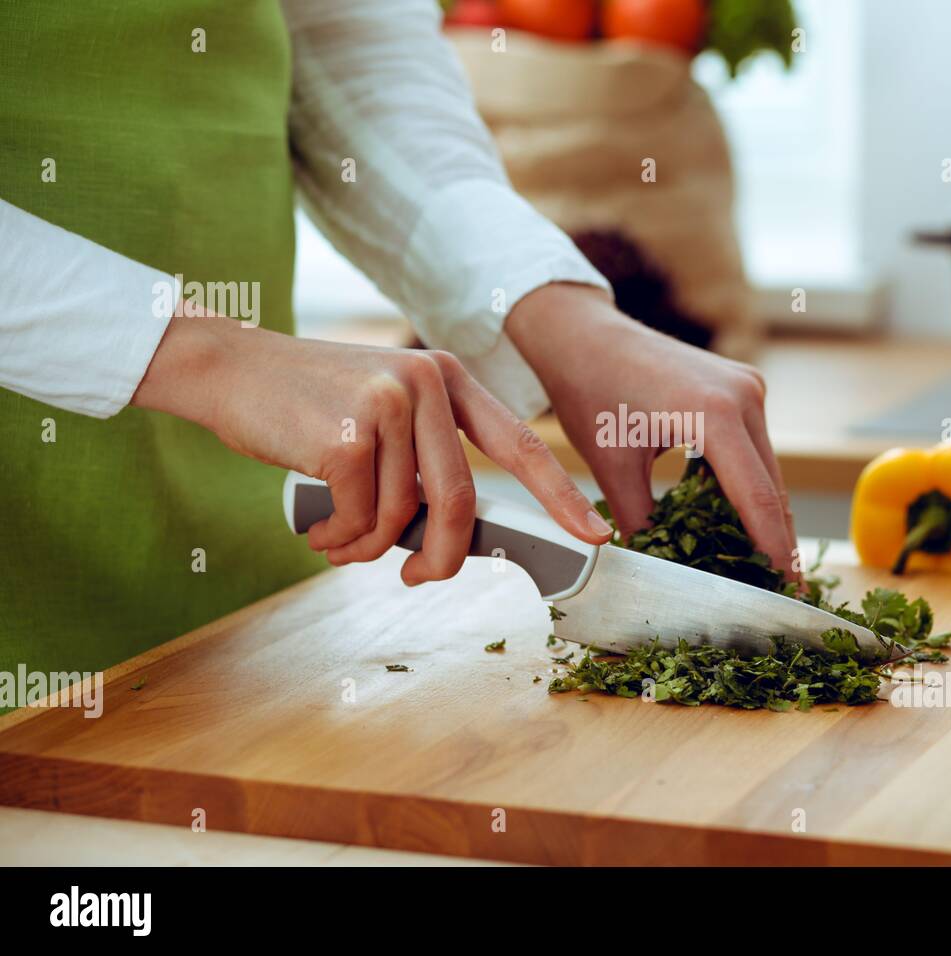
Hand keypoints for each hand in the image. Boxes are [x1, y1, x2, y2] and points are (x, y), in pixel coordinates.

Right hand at [132, 304, 611, 584]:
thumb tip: (454, 540)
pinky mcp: (347, 435)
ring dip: (367, 549)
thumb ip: (424, 460)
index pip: (520, 446)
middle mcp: (428, 383)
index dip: (560, 497)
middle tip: (417, 580)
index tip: (593, 535)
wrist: (230, 368)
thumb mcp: (386, 412)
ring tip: (337, 539)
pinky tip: (316, 525)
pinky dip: (337, 539)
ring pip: (402, 517)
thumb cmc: (311, 405)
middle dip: (443, 558)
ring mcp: (388, 405)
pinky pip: (360, 520)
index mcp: (448, 378)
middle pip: (460, 501)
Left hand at [507, 284, 798, 579]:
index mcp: (715, 412)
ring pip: (766, 469)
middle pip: (770, 486)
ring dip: (763, 515)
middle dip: (775, 541)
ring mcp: (748, 388)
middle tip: (780, 593)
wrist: (584, 336)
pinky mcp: (742, 388)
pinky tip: (739, 524)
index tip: (783, 592)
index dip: (773, 550)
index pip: (757, 498)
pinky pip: (753, 449)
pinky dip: (747, 486)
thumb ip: (640, 523)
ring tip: (763, 568)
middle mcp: (744, 395)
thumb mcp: (611, 466)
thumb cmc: (590, 393)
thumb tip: (659, 573)